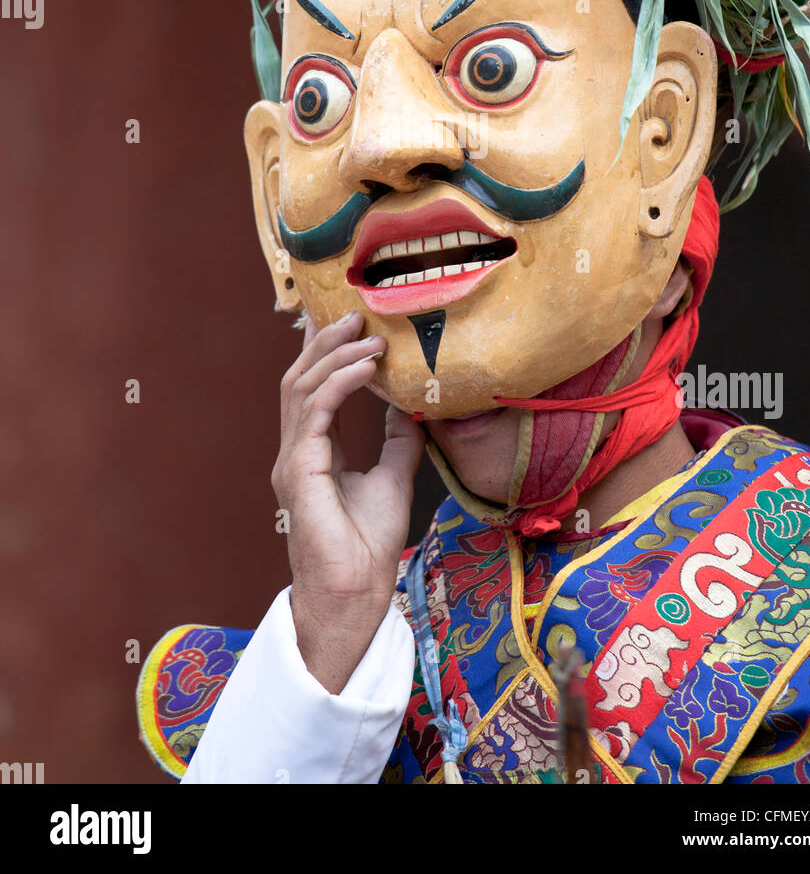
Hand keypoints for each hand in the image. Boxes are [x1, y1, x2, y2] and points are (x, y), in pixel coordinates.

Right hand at [273, 311, 425, 692]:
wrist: (355, 595)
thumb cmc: (368, 548)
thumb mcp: (393, 478)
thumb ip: (398, 440)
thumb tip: (413, 405)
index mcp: (312, 453)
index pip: (312, 390)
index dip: (325, 353)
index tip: (349, 323)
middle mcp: (296, 451)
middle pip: (301, 380)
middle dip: (326, 343)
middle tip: (356, 315)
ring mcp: (293, 460)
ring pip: (304, 390)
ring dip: (336, 357)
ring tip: (367, 337)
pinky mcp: (300, 471)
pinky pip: (316, 413)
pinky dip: (340, 384)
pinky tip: (365, 369)